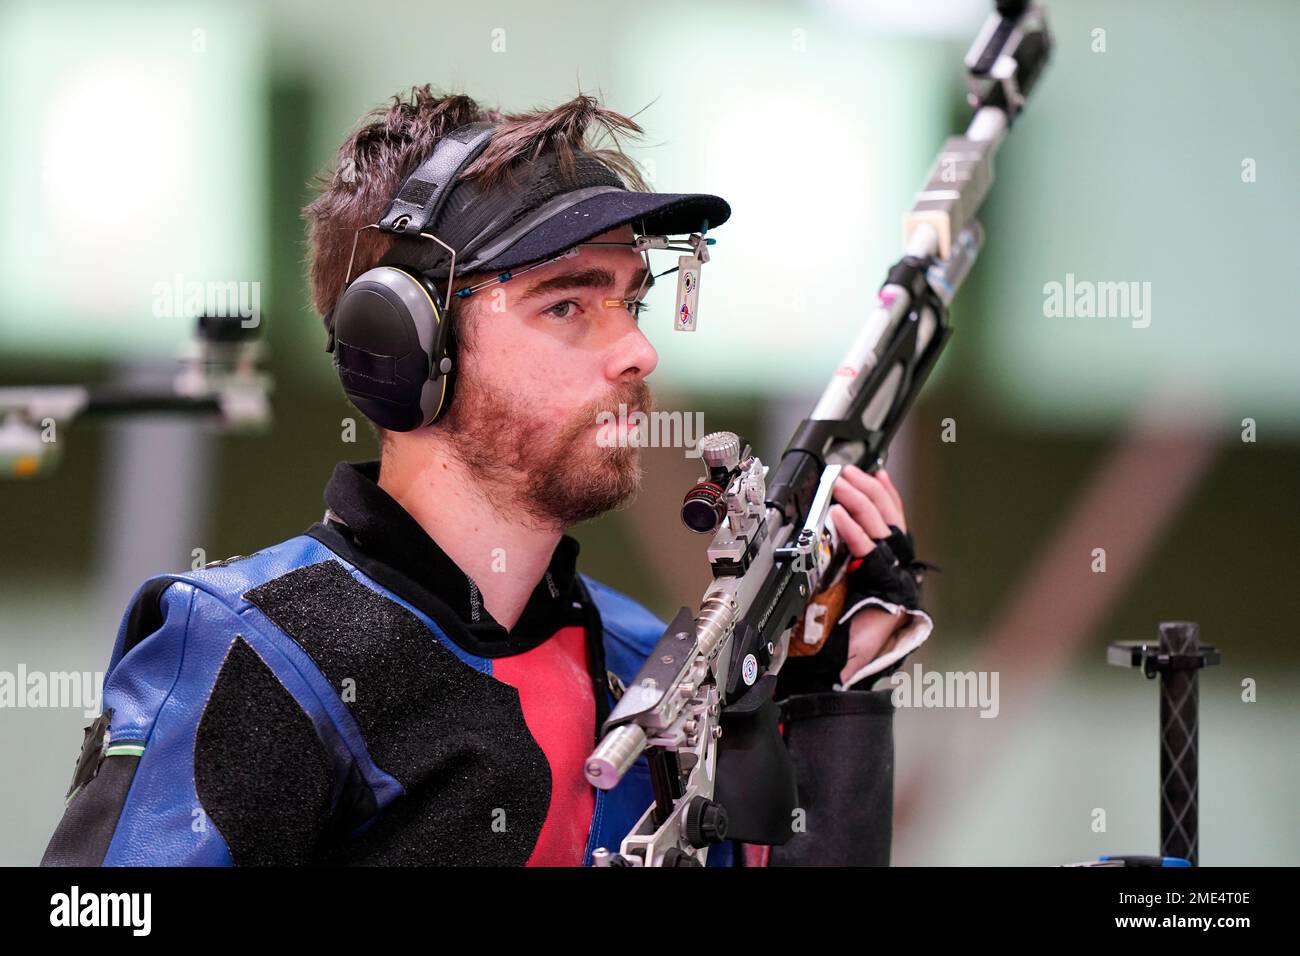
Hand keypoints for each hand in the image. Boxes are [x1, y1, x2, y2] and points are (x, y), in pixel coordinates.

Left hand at [829, 465, 912, 683]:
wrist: (837, 667)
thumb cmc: (835, 632)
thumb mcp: (836, 583)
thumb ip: (841, 557)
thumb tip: (828, 523)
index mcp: (887, 566)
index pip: (892, 521)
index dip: (884, 494)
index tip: (872, 472)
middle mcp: (896, 569)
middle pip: (891, 519)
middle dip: (869, 491)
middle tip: (848, 473)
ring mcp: (896, 579)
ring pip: (885, 529)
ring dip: (861, 502)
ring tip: (843, 484)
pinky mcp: (889, 591)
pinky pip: (870, 552)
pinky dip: (855, 531)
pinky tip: (839, 516)